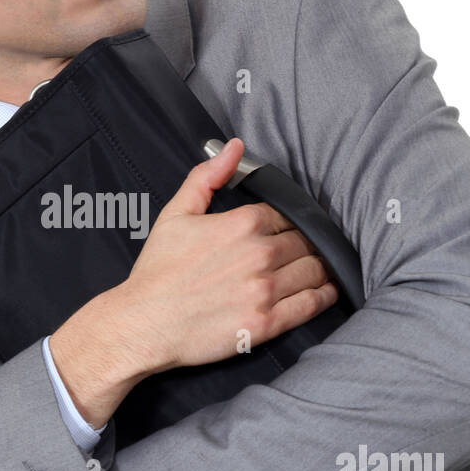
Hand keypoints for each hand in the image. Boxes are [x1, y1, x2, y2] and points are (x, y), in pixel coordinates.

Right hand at [117, 137, 338, 372]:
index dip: (289, 222)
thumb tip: (234, 147)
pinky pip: (311, 304)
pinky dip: (324, 296)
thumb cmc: (157, 272)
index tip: (288, 231)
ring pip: (314, 270)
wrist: (144, 323)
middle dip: (307, 245)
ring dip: (321, 268)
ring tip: (319, 270)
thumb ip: (207, 177)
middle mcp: (260, 254)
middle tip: (304, 252)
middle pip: (306, 242)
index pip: (287, 215)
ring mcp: (265, 290)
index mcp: (243, 224)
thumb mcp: (176, 214)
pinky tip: (326, 292)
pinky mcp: (267, 323)